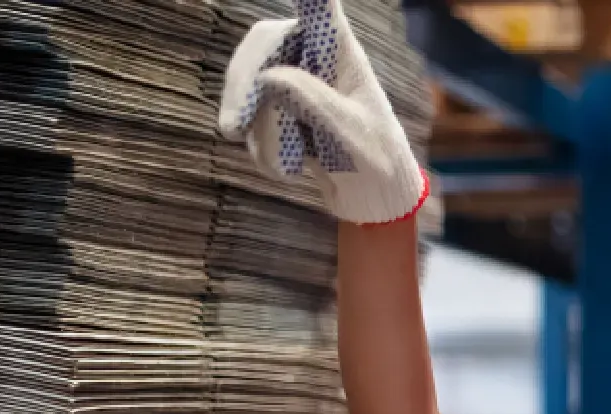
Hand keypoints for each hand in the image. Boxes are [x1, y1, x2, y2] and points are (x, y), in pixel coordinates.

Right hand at [217, 0, 425, 223]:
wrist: (373, 198)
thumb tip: (270, 76)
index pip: (321, 8)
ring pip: (250, 89)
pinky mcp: (278, 111)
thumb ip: (317, 102)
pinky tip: (288, 169)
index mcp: (342, 54)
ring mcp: (293, 83)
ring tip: (291, 166)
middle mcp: (313, 59)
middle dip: (242, 85)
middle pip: (262, 45)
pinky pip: (250, 120)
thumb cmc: (378, 160)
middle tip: (232, 128)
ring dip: (260, 132)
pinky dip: (262, 148)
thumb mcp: (353, 133)